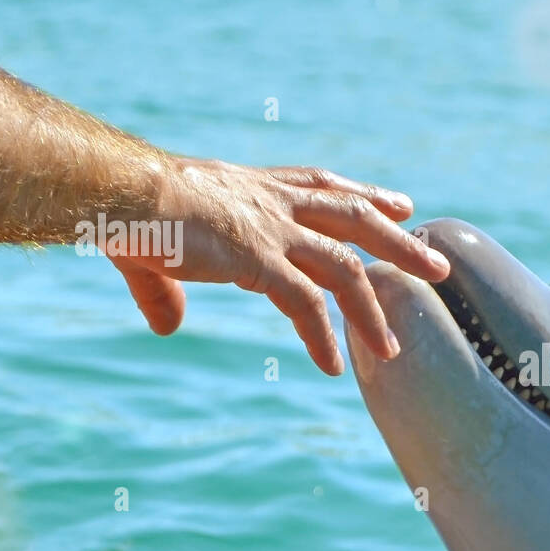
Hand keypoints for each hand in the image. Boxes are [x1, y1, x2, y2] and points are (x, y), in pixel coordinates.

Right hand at [104, 158, 449, 374]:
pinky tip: (332, 366)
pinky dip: (322, 335)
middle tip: (436, 263)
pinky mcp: (257, 259)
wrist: (113, 193)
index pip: (320, 185)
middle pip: (353, 217)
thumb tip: (166, 325)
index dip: (361, 194)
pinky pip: (305, 303)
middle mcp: (271, 203)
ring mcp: (269, 230)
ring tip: (396, 346)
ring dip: (373, 307)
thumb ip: (163, 289)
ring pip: (344, 265)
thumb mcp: (149, 246)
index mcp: (251, 188)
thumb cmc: (122, 209)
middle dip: (397, 241)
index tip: (398, 203)